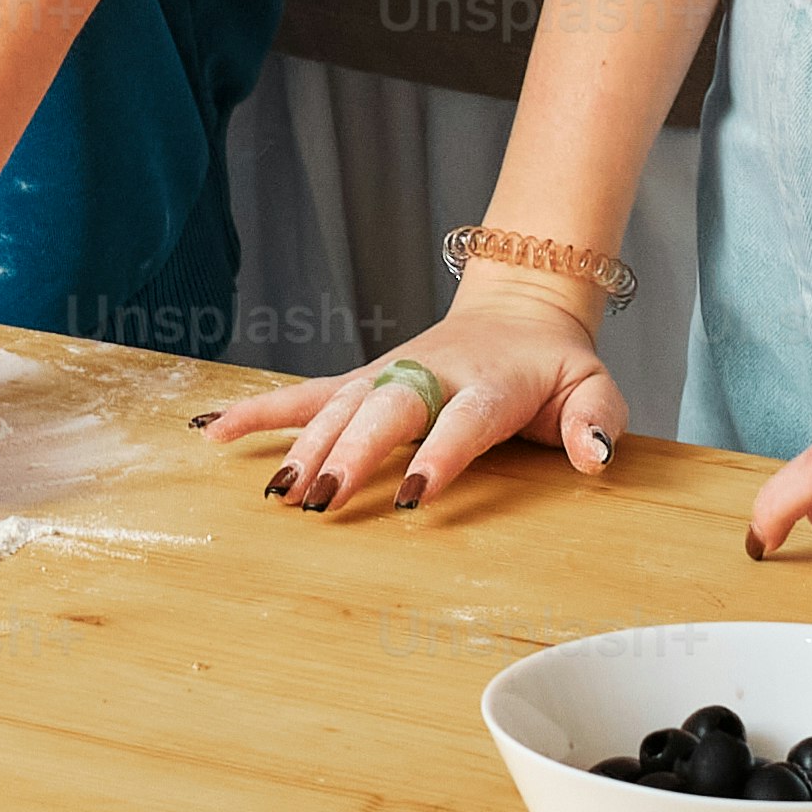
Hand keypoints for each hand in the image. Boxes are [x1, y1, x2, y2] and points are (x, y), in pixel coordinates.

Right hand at [194, 281, 625, 514]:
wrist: (521, 309)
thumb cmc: (555, 367)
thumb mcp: (595, 387)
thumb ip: (598, 421)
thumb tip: (594, 458)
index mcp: (487, 382)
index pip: (461, 420)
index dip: (438, 456)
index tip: (409, 497)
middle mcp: (428, 373)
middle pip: (384, 411)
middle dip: (350, 455)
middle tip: (319, 501)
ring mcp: (388, 373)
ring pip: (337, 405)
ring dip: (304, 445)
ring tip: (278, 492)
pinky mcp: (363, 379)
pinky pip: (305, 394)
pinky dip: (259, 411)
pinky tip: (213, 432)